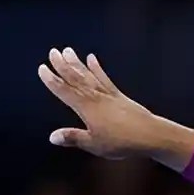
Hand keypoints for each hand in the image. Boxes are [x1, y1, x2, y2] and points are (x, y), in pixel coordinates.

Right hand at [38, 47, 193, 168]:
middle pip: (76, 79)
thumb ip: (74, 138)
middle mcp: (96, 97)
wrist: (151, 135)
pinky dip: (98, 69)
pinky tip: (92, 59)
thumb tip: (52, 137)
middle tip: (53, 52)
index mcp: (87, 108)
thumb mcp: (95, 144)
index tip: (42, 68)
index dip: (52, 80)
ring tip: (68, 51)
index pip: (65, 91)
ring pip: (89, 76)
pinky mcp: (120, 96)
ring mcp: (109, 95)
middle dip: (63, 65)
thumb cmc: (122, 142)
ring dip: (78, 63)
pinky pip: (106, 79)